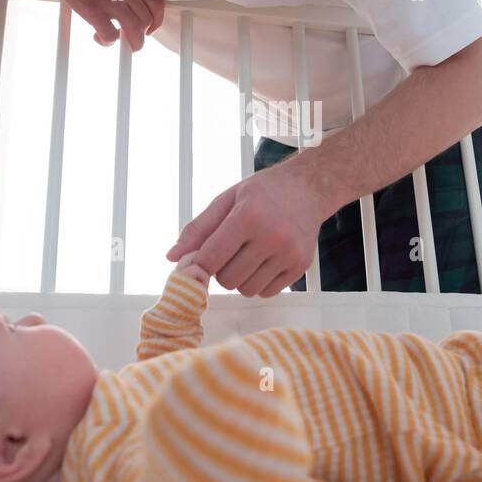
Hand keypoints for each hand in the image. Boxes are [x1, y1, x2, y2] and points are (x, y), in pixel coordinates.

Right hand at [57, 0, 165, 49]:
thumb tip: (126, 4)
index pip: (156, 5)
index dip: (154, 22)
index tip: (147, 29)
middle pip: (146, 21)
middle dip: (139, 35)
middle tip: (128, 38)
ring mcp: (114, 1)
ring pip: (135, 32)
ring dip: (130, 44)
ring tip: (118, 42)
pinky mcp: (95, 11)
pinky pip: (110, 36)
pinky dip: (106, 42)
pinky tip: (97, 37)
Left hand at [165, 163, 329, 296]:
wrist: (308, 188)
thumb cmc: (265, 192)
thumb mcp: (227, 199)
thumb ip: (198, 229)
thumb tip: (173, 257)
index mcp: (248, 216)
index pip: (211, 258)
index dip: (196, 266)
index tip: (192, 267)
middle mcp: (272, 236)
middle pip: (227, 279)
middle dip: (221, 269)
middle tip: (229, 250)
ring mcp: (289, 253)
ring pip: (246, 289)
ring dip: (240, 278)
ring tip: (248, 254)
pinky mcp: (300, 266)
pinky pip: (266, 293)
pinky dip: (259, 282)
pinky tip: (264, 261)